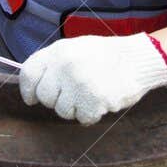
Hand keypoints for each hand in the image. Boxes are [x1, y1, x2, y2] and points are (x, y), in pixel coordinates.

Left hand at [18, 33, 166, 124]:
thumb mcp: (75, 48)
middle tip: (74, 95)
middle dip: (57, 101)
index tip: (32, 99)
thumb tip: (35, 85)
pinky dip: (91, 115)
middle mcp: (65, 66)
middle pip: (45, 97)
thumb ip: (54, 64)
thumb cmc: (106, 56)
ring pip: (63, 111)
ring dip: (76, 109)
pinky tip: (100, 101)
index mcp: (58, 51)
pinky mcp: (93, 99)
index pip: (29, 73)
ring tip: (90, 94)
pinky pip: (82, 118)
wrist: (137, 59)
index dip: (29, 90)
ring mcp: (78, 83)